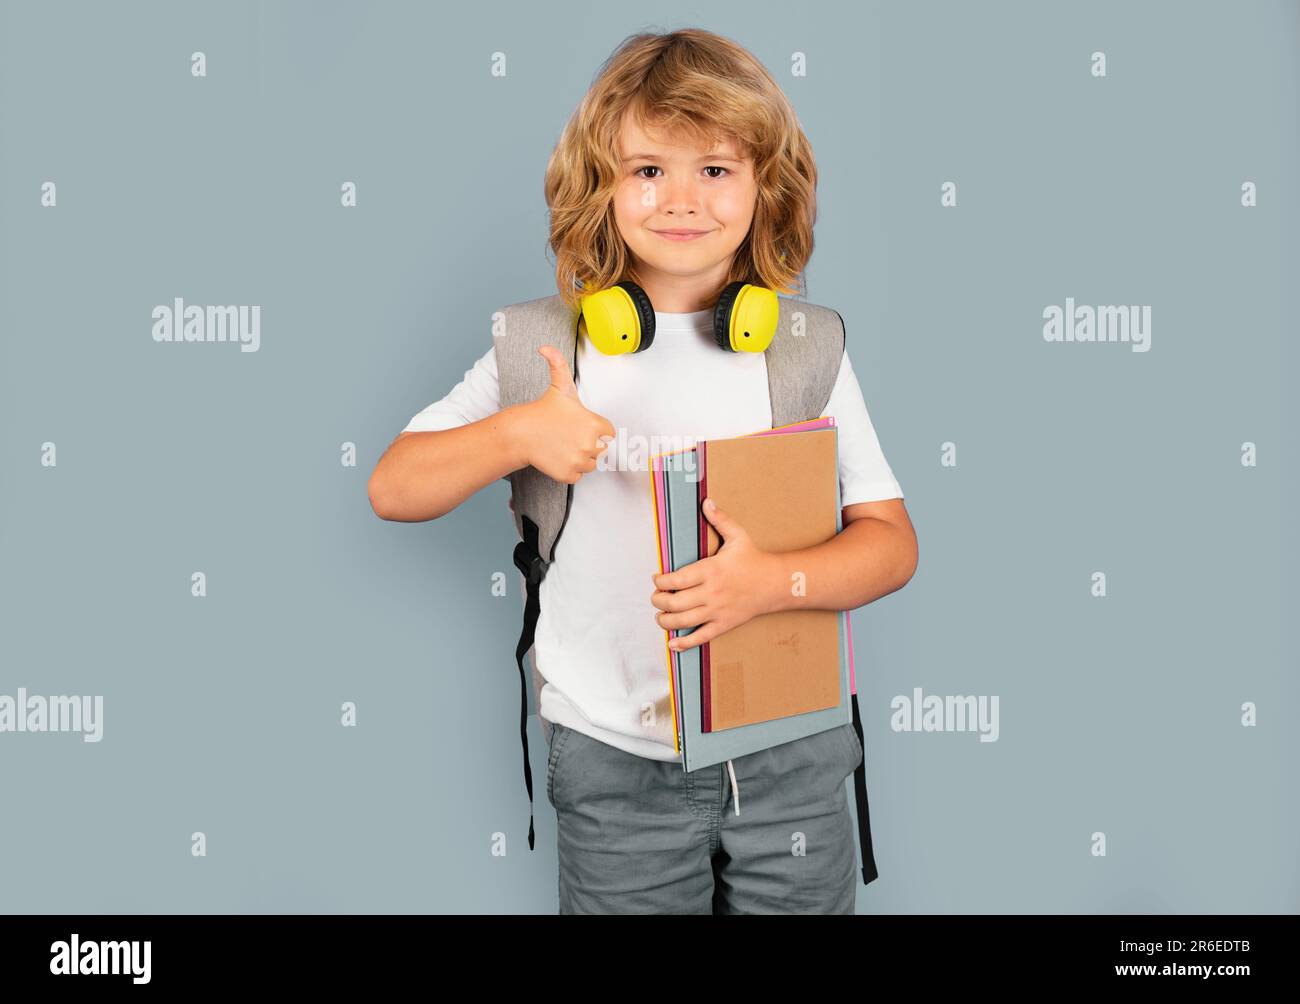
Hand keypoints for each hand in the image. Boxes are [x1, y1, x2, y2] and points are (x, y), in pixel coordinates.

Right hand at [518, 346, 616, 483]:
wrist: (521, 433)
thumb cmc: (543, 410)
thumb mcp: (558, 385)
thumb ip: (558, 364)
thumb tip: (545, 347)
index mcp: (596, 424)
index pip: (608, 433)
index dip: (595, 429)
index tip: (579, 425)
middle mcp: (591, 444)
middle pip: (600, 449)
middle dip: (587, 444)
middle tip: (568, 435)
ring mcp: (580, 461)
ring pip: (589, 464)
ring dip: (579, 458)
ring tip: (562, 445)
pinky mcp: (569, 475)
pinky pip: (577, 476)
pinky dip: (569, 470)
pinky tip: (557, 456)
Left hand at [650, 497, 775, 651]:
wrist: (775, 584)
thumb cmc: (754, 559)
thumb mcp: (738, 536)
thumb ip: (719, 520)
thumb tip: (706, 502)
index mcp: (711, 570)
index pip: (676, 580)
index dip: (660, 582)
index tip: (657, 579)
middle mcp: (712, 593)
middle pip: (675, 603)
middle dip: (658, 601)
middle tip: (656, 597)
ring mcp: (717, 611)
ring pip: (683, 622)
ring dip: (665, 620)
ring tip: (660, 615)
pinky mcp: (723, 624)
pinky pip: (700, 637)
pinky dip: (683, 643)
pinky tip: (672, 643)